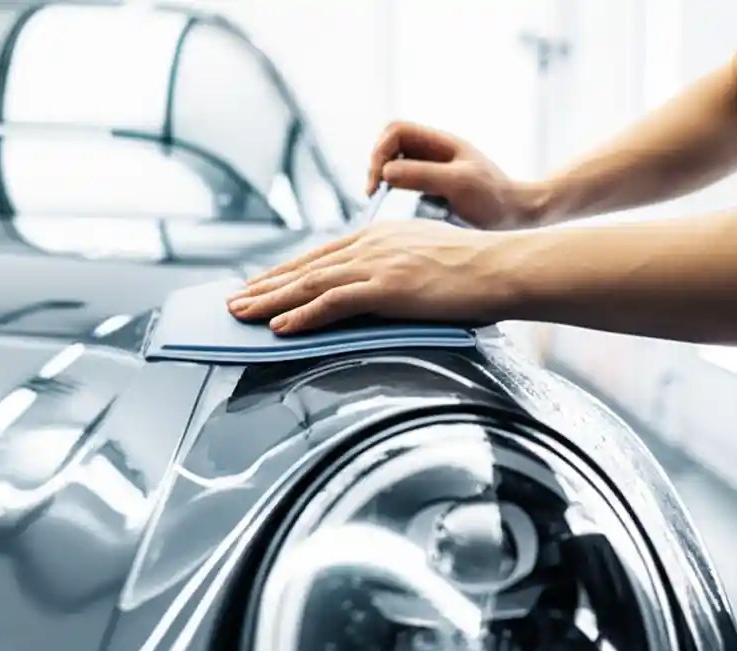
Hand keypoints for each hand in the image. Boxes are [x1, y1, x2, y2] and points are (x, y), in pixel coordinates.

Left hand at [227, 220, 515, 334]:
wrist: (503, 266)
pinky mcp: (387, 287)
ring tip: (241, 315)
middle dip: (265, 286)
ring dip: (270, 301)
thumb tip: (380, 290)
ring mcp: (377, 265)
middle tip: (233, 301)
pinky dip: (302, 315)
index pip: (320, 256)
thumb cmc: (475, 270)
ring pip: (310, 284)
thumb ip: (396, 269)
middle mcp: (371, 245)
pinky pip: (333, 303)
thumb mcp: (426, 259)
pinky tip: (279, 327)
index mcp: (379, 237)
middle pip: (305, 268)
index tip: (260, 283)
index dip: (285, 272)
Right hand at [368, 121, 545, 229]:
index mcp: (440, 142)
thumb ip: (422, 175)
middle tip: (375, 193)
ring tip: (381, 202)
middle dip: (376, 164)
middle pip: (389, 144)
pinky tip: (395, 211)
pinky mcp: (432, 190)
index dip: (380, 151)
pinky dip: (392, 193)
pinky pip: (403, 183)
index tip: (379, 182)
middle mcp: (433, 152)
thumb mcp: (459, 184)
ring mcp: (432, 170)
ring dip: (382, 180)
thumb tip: (386, 173)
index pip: (396, 130)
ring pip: (393, 164)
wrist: (517, 217)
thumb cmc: (494, 199)